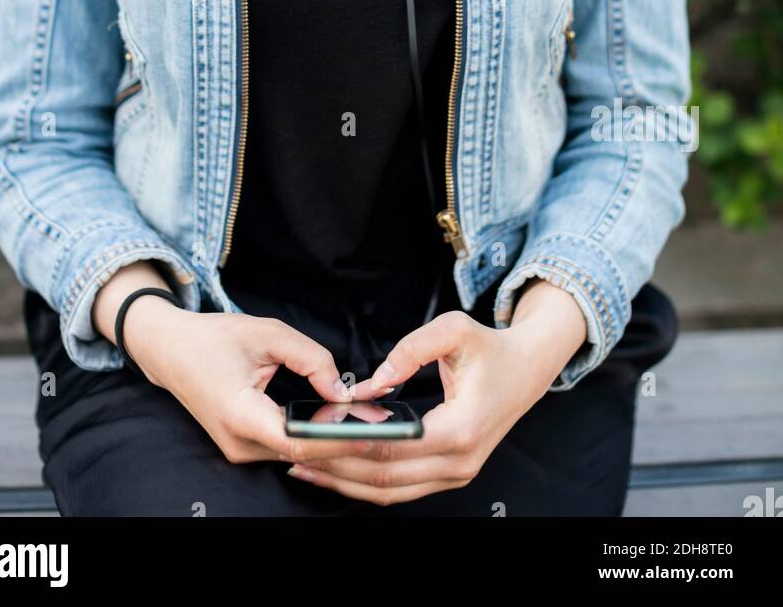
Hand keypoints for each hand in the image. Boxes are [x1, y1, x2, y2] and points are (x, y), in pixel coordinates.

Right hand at [123, 299, 377, 468]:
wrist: (169, 351)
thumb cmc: (213, 339)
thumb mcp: (267, 333)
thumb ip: (311, 358)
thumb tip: (342, 388)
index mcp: (240, 414)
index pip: (298, 439)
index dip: (338, 437)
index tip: (371, 425)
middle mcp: (239, 443)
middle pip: (302, 452)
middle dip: (342, 438)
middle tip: (381, 420)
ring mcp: (239, 450)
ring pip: (295, 453)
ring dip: (328, 438)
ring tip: (365, 418)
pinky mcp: (243, 446)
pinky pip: (284, 447)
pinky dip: (310, 436)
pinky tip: (334, 420)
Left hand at [282, 300, 579, 504]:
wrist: (527, 369)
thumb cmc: (490, 349)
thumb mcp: (453, 330)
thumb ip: (409, 350)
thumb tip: (369, 383)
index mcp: (460, 429)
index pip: (393, 446)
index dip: (349, 442)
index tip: (313, 433)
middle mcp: (459, 462)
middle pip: (385, 476)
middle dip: (336, 466)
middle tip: (294, 450)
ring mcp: (456, 474)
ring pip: (390, 492)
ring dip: (345, 482)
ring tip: (304, 464)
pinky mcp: (449, 474)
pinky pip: (401, 489)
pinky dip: (366, 483)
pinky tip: (337, 470)